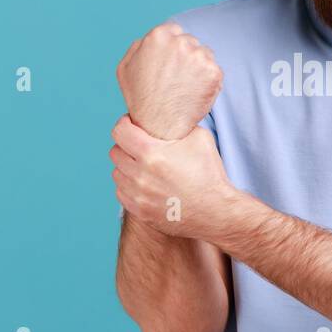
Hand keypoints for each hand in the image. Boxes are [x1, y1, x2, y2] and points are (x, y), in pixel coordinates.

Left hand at [110, 115, 238, 239]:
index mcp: (152, 154)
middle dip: (125, 145)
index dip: (124, 124)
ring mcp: (138, 195)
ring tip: (142, 166)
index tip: (131, 124)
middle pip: (115, 152)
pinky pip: (122, 193)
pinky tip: (144, 184)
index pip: (120, 132)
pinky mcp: (139, 211)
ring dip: (126, 167)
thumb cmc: (209, 174)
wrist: (216, 212)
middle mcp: (140, 175)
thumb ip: (179, 126)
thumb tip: (170, 119)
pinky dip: (129, 186)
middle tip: (138, 145)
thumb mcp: (200, 138)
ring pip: (117, 173)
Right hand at [116, 22, 222, 139]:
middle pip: (191, 42)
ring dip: (199, 67)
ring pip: (205, 55)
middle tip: (177, 79)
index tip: (170, 64)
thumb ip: (138, 46)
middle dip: (186, 57)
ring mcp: (199, 57)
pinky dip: (209, 81)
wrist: (159, 126)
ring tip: (185, 87)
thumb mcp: (126, 67)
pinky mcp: (213, 72)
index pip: (174, 31)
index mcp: (159, 36)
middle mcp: (180, 42)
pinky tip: (195, 93)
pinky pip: (215, 71)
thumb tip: (150, 38)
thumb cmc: (140, 98)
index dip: (172, 49)